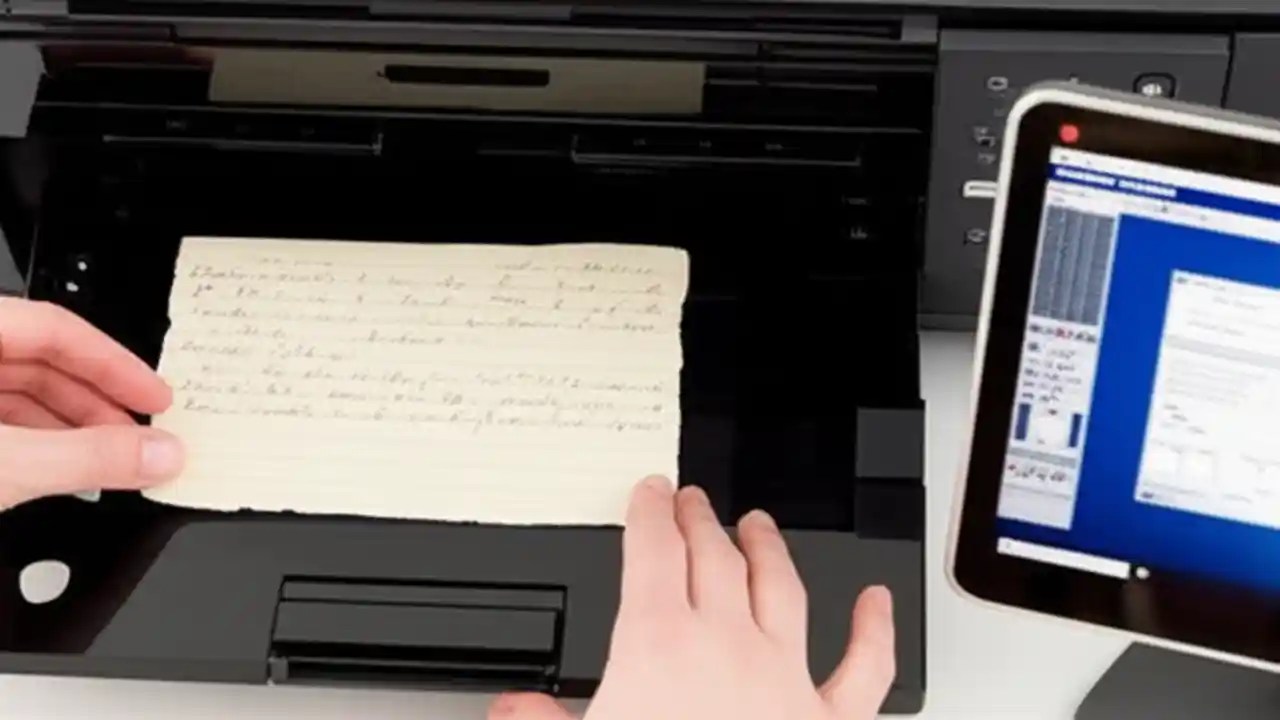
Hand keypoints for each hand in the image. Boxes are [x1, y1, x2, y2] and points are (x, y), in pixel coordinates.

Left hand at [0, 298, 183, 509]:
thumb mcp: (6, 465)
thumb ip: (86, 457)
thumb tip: (159, 453)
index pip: (56, 329)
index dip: (113, 364)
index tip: (155, 398)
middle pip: (38, 361)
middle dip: (95, 403)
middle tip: (138, 436)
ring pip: (14, 393)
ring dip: (67, 426)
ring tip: (107, 458)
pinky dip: (32, 442)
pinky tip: (58, 468)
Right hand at [490, 476, 896, 719]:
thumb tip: (510, 710)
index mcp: (659, 648)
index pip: (652, 554)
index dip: (648, 514)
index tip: (649, 492)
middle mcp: (727, 647)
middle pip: (713, 558)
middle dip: (699, 521)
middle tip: (692, 501)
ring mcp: (783, 679)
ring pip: (781, 589)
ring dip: (769, 550)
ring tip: (760, 525)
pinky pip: (863, 666)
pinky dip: (874, 631)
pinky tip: (878, 604)